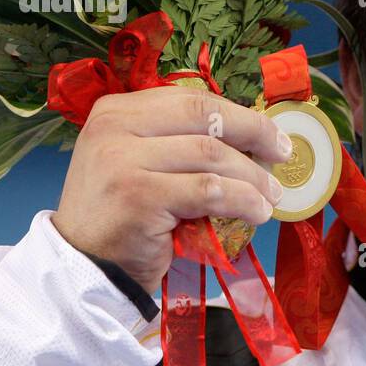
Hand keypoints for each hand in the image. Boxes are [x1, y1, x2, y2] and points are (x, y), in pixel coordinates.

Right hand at [51, 86, 293, 292]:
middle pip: (205, 116)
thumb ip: (177, 141)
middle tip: (282, 155)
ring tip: (271, 196)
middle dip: (254, 133)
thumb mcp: (139, 162)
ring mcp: (123, 160)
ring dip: (252, 177)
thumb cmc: (121, 215)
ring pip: (211, 155)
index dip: (239, 114)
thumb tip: (250, 135)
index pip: (191, 99)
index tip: (270, 135)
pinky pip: (209, 191)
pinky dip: (242, 200)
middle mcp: (115, 127)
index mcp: (116, 110)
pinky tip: (257, 213)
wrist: (84, 266)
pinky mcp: (139, 196)